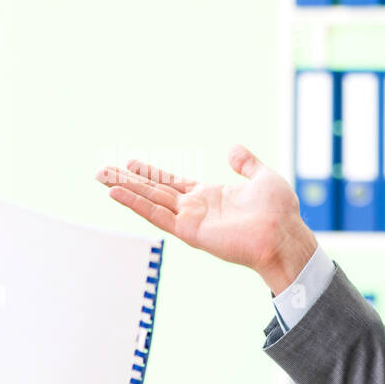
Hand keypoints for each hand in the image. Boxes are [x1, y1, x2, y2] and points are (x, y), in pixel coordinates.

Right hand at [96, 145, 317, 292]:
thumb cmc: (279, 212)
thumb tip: (233, 149)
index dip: (151, 172)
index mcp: (209, 196)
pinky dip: (135, 205)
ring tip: (101, 177)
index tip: (131, 162)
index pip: (172, 182)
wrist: (283, 234)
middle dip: (128, 179)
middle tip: (102, 169)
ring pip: (149, 200)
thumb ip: (246, 164)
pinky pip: (157, 215)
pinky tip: (116, 194)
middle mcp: (195, 208)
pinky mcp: (189, 231)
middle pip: (153, 190)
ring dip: (124, 189)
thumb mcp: (263, 177)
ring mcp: (190, 220)